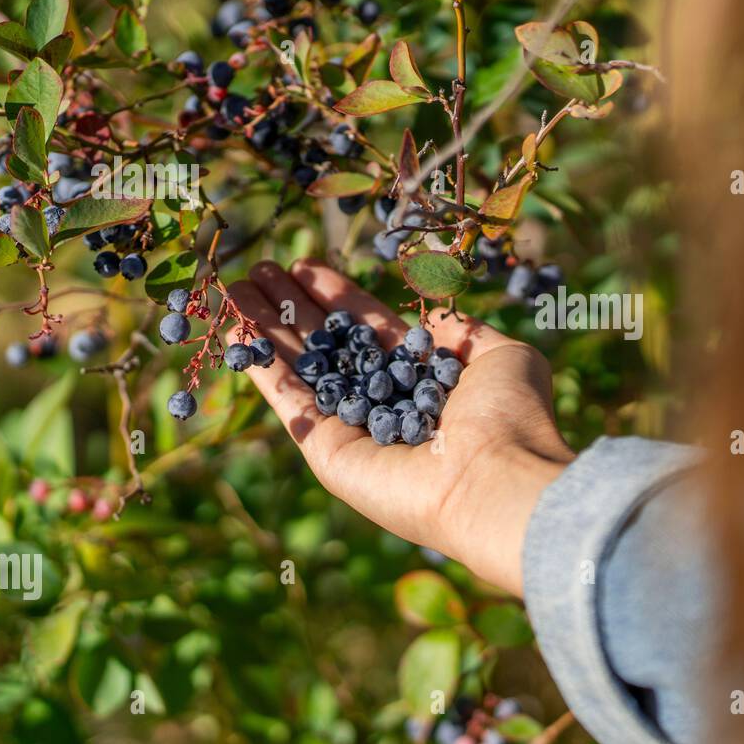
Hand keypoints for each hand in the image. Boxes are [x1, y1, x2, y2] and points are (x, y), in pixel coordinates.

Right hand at [227, 259, 572, 595]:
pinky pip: (289, 400)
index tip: (305, 266)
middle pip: (328, 346)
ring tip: (233, 288)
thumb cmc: (510, 415)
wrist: (499, 478)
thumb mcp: (499, 354)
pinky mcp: (327, 452)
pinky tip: (236, 328)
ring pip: (300, 369)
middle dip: (292, 308)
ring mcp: (353, 430)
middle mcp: (386, 405)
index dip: (337, 297)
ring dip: (266, 328)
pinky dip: (260, 365)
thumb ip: (461, 330)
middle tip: (258, 270)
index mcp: (425, 380)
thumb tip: (433, 313)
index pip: (371, 329)